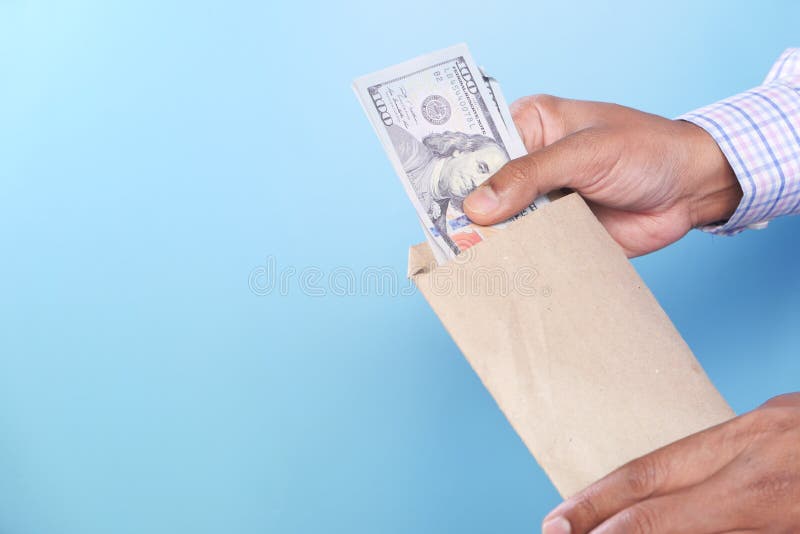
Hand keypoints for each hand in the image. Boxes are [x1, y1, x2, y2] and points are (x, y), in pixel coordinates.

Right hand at [463, 95, 742, 256]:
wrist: (692, 189)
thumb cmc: (645, 150)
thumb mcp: (585, 152)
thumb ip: (529, 176)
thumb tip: (477, 206)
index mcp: (529, 127)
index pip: (478, 145)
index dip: (452, 170)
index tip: (429, 196)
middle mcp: (528, 166)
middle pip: (482, 191)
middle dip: (465, 214)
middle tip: (445, 238)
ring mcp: (542, 203)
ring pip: (501, 225)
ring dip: (489, 243)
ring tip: (466, 263)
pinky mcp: (558, 235)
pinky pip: (528, 250)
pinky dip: (516, 262)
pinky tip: (499, 276)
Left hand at [542, 393, 799, 532]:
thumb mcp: (781, 430)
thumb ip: (735, 458)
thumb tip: (680, 488)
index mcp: (750, 436)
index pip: (652, 469)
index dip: (599, 496)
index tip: (560, 516)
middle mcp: (759, 470)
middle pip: (657, 507)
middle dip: (601, 527)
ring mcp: (784, 508)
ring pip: (695, 531)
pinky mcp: (797, 527)